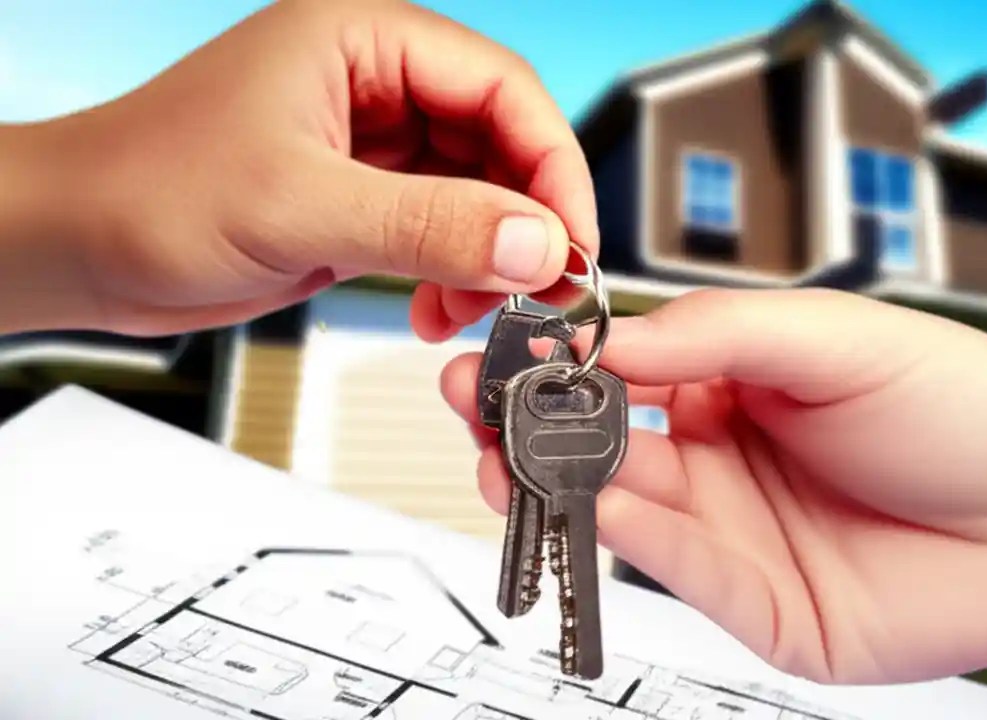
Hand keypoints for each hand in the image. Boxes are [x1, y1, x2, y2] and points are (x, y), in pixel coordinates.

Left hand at [0, 0, 592, 334]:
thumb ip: (429, 225)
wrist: (78, 246)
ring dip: (491, 256)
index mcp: (363, 40)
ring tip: (475, 307)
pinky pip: (441, 230)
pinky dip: (454, 275)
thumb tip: (538, 243)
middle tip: (546, 286)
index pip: (502, 88)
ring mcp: (370, 146)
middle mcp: (375, 84)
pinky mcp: (360, 200)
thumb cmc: (147, 189)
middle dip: (527, 219)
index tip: (572, 237)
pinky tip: (435, 309)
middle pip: (501, 141)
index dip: (552, 163)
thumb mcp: (302, 207)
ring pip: (478, 193)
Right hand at [438, 287, 986, 683]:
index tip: (508, 345)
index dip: (563, 361)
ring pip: (628, 511)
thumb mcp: (835, 339)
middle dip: (532, 427)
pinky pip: (682, 570)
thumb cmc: (970, 410)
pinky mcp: (764, 608)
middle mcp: (733, 461)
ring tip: (504, 454)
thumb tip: (611, 340)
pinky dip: (637, 537)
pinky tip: (607, 498)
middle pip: (607, 447)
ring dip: (563, 484)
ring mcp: (744, 537)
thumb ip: (717, 334)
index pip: (628, 372)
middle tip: (471, 402)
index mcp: (745, 385)